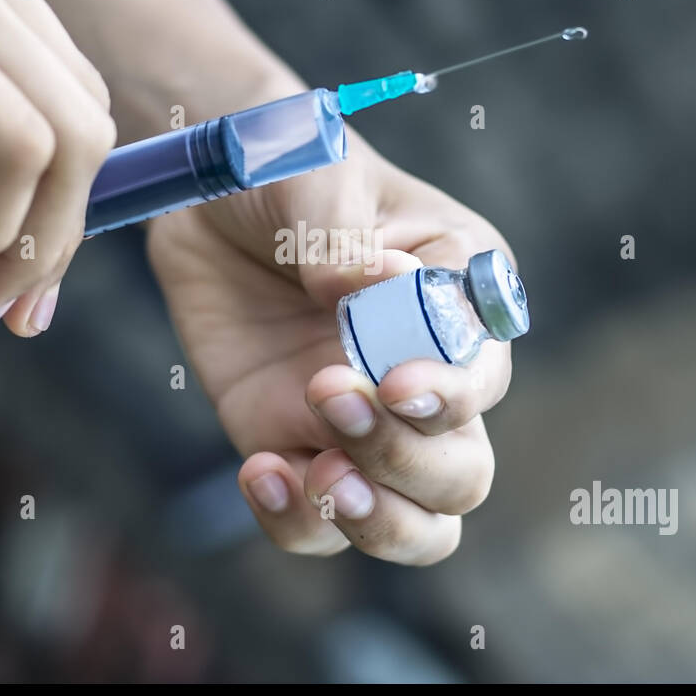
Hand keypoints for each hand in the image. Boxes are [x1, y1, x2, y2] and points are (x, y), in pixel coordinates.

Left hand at [148, 125, 512, 564]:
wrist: (211, 201)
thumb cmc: (288, 172)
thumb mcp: (314, 181)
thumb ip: (340, 237)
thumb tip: (371, 288)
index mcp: (460, 300)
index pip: (484, 375)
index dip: (449, 394)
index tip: (391, 382)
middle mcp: (427, 378)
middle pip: (463, 473)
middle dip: (407, 461)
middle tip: (330, 400)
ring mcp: (367, 426)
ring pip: (415, 523)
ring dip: (375, 519)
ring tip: (316, 477)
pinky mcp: (300, 448)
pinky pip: (317, 523)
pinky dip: (296, 519)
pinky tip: (259, 471)